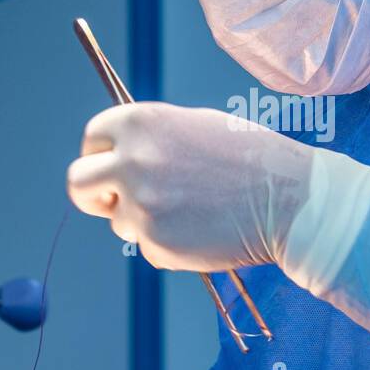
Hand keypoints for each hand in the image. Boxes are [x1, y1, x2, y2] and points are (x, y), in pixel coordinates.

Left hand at [68, 101, 369, 353]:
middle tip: (115, 201)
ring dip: (142, 221)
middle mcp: (131, 160)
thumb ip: (153, 138)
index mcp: (140, 122)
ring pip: (117, 221)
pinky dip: (169, 244)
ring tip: (191, 212)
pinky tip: (204, 230)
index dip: (100, 155)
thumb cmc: (252, 158)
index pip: (92, 138)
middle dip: (93, 194)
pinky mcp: (154, 243)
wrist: (291, 199)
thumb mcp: (197, 125)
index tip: (111, 167)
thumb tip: (121, 154)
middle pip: (78, 183)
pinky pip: (148, 247)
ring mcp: (139, 204)